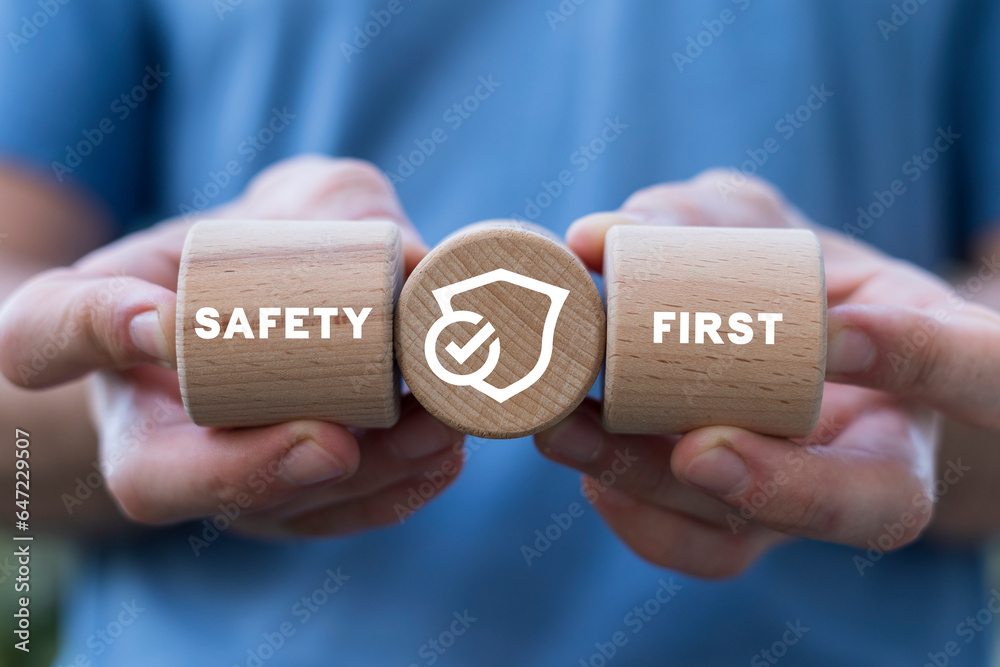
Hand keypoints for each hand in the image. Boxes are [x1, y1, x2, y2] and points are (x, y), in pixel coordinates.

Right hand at [0, 155, 464, 536]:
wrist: (297, 315)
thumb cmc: (285, 246)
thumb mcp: (291, 203)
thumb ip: (334, 211)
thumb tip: (409, 266)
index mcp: (102, 335)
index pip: (48, 337)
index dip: (95, 329)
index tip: (158, 318)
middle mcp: (148, 421)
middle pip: (167, 480)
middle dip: (258, 469)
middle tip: (337, 440)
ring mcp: (220, 476)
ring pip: (264, 510)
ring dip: (356, 484)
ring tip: (433, 435)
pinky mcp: (289, 500)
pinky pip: (327, 518)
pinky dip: (391, 497)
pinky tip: (443, 460)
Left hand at [537, 169, 999, 576]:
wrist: (778, 346)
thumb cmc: (769, 275)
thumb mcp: (765, 228)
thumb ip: (703, 222)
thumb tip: (601, 237)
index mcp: (930, 370)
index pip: (978, 373)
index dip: (919, 358)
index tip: (842, 332)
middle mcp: (876, 455)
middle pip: (853, 500)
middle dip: (767, 480)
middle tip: (690, 444)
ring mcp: (800, 501)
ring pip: (754, 534)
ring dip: (650, 488)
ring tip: (566, 433)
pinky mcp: (741, 527)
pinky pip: (698, 550)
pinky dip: (634, 516)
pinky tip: (583, 466)